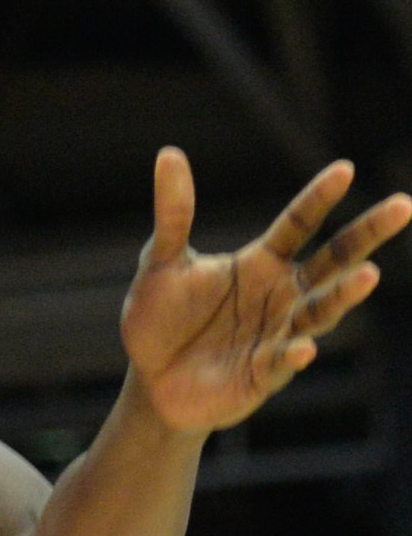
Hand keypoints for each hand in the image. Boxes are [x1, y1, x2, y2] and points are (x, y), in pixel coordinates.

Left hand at [121, 148, 409, 433]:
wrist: (148, 381)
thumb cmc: (160, 318)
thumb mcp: (161, 261)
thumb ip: (174, 214)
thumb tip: (168, 154)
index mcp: (262, 262)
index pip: (300, 223)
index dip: (319, 197)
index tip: (344, 168)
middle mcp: (282, 295)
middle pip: (334, 260)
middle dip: (367, 234)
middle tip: (403, 205)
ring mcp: (278, 334)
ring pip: (320, 311)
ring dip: (342, 295)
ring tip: (368, 275)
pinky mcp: (263, 375)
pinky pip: (283, 362)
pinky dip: (294, 354)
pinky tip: (305, 346)